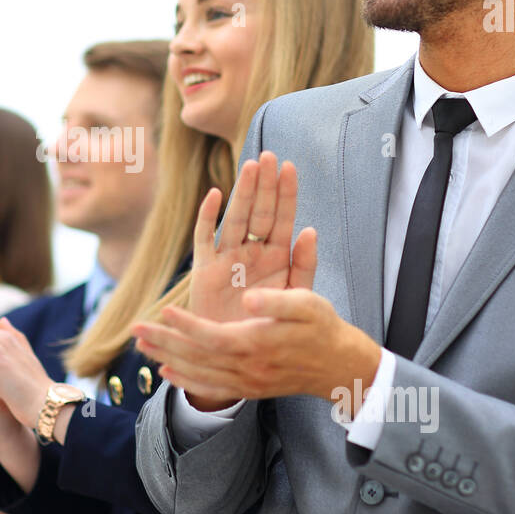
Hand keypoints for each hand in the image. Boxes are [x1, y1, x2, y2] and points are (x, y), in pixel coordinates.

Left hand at [133, 232, 382, 403]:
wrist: (340, 366)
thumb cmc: (323, 328)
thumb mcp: (308, 303)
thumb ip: (276, 301)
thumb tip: (247, 298)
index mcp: (257, 343)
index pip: (210, 336)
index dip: (185, 325)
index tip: (163, 310)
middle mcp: (247, 367)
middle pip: (196, 357)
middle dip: (164, 343)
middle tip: (135, 329)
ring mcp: (247, 381)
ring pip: (198, 373)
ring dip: (167, 360)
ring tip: (141, 348)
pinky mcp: (249, 389)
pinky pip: (210, 388)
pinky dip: (186, 382)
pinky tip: (167, 374)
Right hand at [189, 151, 314, 323]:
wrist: (239, 357)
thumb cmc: (271, 328)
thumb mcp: (297, 297)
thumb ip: (305, 265)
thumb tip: (310, 229)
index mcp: (276, 257)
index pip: (282, 219)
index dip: (285, 193)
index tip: (290, 166)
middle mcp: (252, 252)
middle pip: (259, 212)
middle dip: (264, 185)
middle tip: (269, 156)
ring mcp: (227, 258)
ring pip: (235, 218)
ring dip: (242, 193)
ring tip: (250, 166)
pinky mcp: (204, 270)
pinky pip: (205, 238)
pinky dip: (208, 217)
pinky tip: (215, 194)